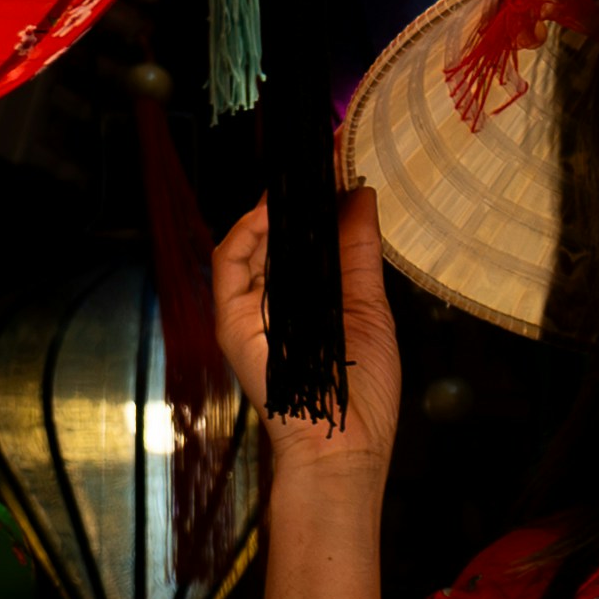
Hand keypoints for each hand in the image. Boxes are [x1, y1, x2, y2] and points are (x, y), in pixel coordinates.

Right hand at [217, 186, 399, 488]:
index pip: (306, 235)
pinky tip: (272, 210)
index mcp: (308, 297)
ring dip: (275, 202)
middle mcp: (276, 299)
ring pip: (251, 240)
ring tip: (302, 170)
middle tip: (324, 150)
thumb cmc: (362, 394)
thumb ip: (360, 252)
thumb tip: (359, 193)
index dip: (319, 197)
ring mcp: (250, 308)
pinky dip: (246, 231)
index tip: (340, 158)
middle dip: (299, 191)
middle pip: (278, 232)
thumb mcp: (370, 308)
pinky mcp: (231, 319)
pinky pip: (228, 263)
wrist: (343, 447)